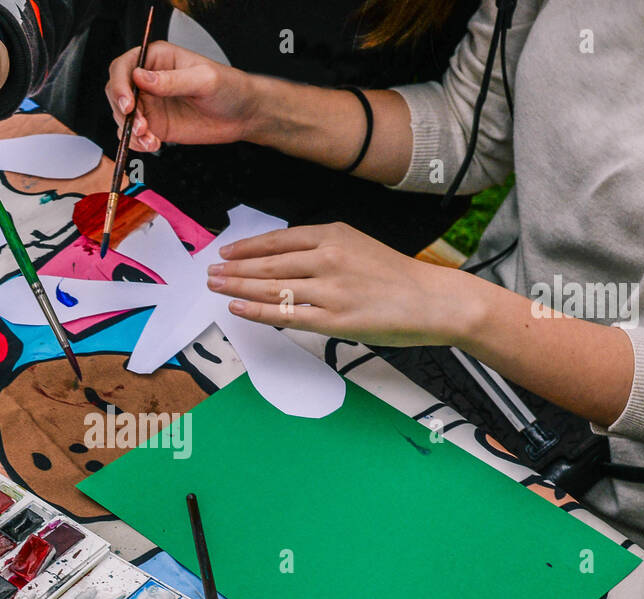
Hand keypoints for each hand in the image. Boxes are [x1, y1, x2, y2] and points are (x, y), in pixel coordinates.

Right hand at [105, 41, 260, 150]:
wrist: (242, 115)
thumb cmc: (229, 88)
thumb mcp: (203, 79)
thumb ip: (172, 80)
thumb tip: (140, 77)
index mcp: (158, 59)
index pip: (124, 66)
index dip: (120, 84)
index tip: (128, 102)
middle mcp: (149, 80)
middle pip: (117, 92)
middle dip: (123, 111)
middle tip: (140, 125)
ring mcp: (150, 104)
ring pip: (122, 116)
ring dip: (130, 130)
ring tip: (150, 138)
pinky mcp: (155, 126)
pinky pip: (134, 135)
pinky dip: (137, 143)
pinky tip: (153, 144)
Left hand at [207, 222, 478, 346]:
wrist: (432, 300)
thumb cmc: (396, 276)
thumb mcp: (358, 245)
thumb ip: (322, 248)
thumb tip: (282, 260)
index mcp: (333, 235)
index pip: (278, 240)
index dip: (247, 248)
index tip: (226, 252)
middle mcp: (328, 258)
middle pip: (268, 264)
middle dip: (234, 268)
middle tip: (211, 272)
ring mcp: (330, 289)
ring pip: (272, 288)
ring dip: (238, 287)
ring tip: (216, 287)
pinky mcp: (334, 319)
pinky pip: (286, 315)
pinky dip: (257, 311)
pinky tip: (238, 308)